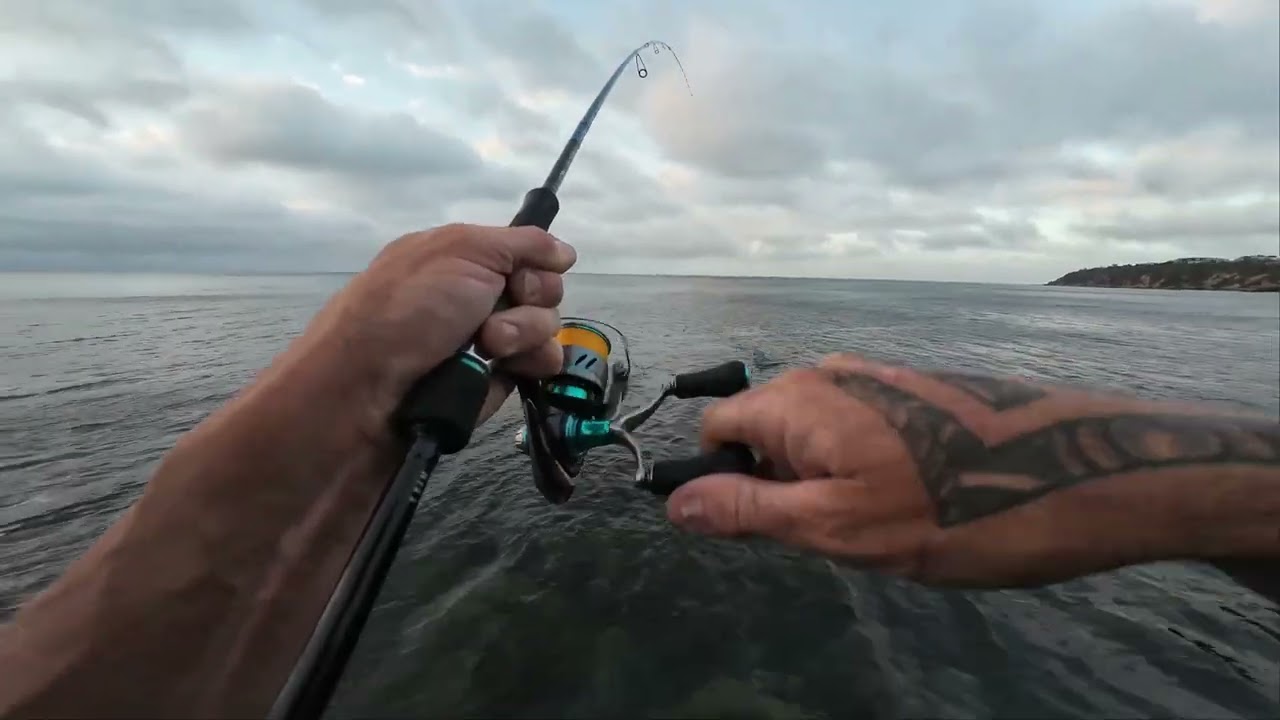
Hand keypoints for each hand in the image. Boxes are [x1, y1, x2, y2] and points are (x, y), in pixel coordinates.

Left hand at [295, 223, 576, 437]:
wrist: (364, 393)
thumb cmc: (406, 310)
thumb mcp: (460, 251)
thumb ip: (521, 243)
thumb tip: (565, 251)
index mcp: (461, 259)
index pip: (527, 255)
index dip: (532, 265)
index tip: (515, 276)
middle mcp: (475, 299)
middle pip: (543, 292)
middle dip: (529, 302)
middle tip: (486, 317)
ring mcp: (485, 344)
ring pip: (545, 331)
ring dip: (523, 335)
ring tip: (485, 349)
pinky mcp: (491, 385)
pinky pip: (537, 369)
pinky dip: (529, 366)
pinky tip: (504, 370)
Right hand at [665, 353, 1279, 587]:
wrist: (1084, 472)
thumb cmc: (952, 508)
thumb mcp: (838, 528)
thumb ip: (748, 511)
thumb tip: (674, 501)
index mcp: (796, 399)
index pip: (717, 430)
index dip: (723, 482)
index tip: (763, 530)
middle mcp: (827, 374)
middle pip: (763, 431)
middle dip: (780, 485)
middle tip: (837, 534)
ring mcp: (875, 377)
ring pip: (813, 435)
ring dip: (826, 481)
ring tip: (883, 520)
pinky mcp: (914, 390)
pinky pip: (855, 429)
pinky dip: (864, 466)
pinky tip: (914, 497)